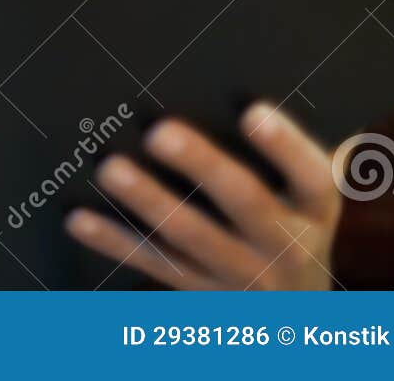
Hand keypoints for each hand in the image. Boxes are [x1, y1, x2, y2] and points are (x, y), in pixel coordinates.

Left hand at [65, 101, 341, 289]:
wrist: (299, 312)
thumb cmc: (292, 218)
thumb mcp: (307, 193)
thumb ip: (289, 151)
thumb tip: (247, 81)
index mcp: (315, 209)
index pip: (311, 177)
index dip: (285, 145)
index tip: (252, 111)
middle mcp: (287, 244)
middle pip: (246, 203)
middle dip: (202, 167)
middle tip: (159, 132)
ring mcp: (244, 275)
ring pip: (193, 238)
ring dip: (148, 202)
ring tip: (109, 169)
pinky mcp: (202, 293)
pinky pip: (155, 266)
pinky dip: (114, 241)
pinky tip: (78, 218)